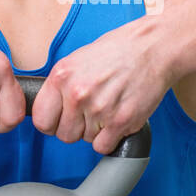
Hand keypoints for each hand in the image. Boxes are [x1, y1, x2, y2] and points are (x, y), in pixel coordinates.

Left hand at [31, 21, 172, 154]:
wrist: (153, 47)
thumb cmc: (119, 50)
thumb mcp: (77, 59)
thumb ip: (61, 85)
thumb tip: (51, 108)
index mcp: (61, 76)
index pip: (41, 120)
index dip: (52, 123)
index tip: (61, 120)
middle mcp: (77, 94)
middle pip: (64, 135)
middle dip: (77, 128)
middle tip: (91, 112)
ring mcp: (98, 109)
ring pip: (86, 140)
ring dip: (97, 130)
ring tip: (110, 106)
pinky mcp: (120, 121)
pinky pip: (103, 147)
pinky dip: (111, 138)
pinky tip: (117, 119)